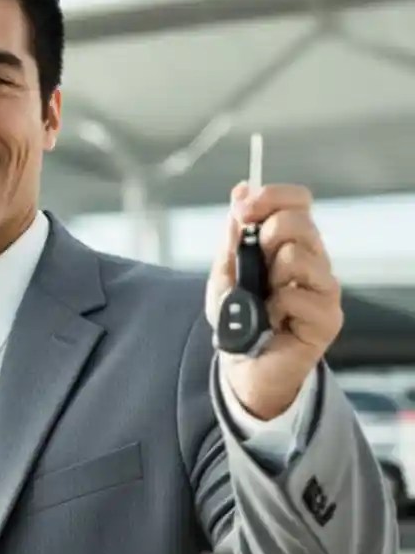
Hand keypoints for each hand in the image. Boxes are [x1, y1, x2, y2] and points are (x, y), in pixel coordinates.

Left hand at [206, 182, 343, 419]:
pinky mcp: (327, 317)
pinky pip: (295, 295)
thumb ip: (234, 232)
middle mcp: (314, 260)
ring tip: (264, 300)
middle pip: (297, 221)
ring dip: (268, 277)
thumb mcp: (225, 269)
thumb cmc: (238, 316)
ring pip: (296, 255)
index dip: (271, 197)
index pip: (298, 201)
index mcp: (291, 242)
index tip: (243, 210)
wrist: (243, 364)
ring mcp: (323, 288)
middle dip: (263, 238)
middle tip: (253, 266)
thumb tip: (241, 188)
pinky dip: (273, 307)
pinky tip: (273, 320)